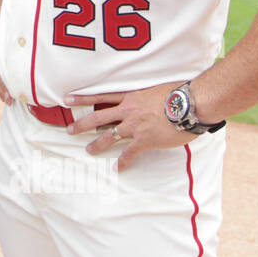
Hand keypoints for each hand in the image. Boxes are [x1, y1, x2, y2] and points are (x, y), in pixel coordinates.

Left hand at [66, 82, 197, 170]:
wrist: (189, 103)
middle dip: (82, 124)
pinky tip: (117, 168)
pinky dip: (123, 161)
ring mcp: (134, 126)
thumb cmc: (179, 92)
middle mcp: (128, 111)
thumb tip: (153, 99)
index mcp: (131, 97)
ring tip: (89, 150)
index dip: (84, 99)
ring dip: (98, 144)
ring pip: (109, 136)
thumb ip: (149, 95)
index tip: (68, 100)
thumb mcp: (158, 88)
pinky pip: (129, 153)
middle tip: (70, 130)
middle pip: (98, 117)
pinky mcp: (144, 140)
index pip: (102, 97)